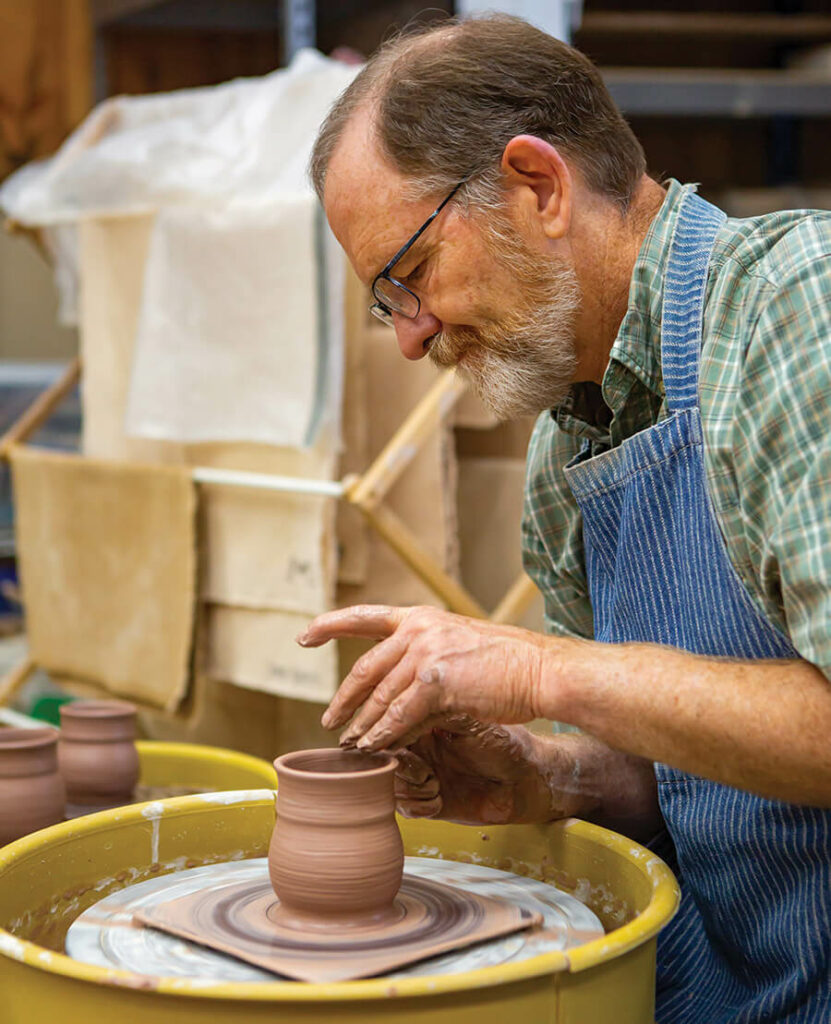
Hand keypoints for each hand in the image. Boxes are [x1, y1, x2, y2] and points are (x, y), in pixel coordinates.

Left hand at [297, 604, 558, 751]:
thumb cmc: (508, 663)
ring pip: (380, 698)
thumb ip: (425, 659)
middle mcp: (417, 629)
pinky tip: (375, 750)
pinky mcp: (436, 681)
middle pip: (365, 668)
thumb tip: (397, 689)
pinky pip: (400, 717)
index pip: (364, 616)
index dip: (329, 626)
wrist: (541, 670)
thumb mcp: (459, 646)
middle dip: (343, 699)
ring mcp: (425, 652)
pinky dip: (385, 737)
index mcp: (420, 617)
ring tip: (351, 747)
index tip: (303, 637)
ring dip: (362, 726)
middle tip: (329, 720)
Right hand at [393, 715, 587, 825]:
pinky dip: (417, 803)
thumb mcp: (469, 721)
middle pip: (380, 752)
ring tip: (432, 781)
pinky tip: (438, 796)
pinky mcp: (426, 801)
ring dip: (407, 784)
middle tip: (420, 767)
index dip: (383, 732)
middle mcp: (417, 743)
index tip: (389, 743)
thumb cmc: (504, 742)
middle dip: (395, 762)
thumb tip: (402, 708)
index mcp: (423, 716)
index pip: (388, 720)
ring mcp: (420, 771)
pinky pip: (403, 806)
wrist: (526, 780)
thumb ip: (435, 714)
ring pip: (388, 781)